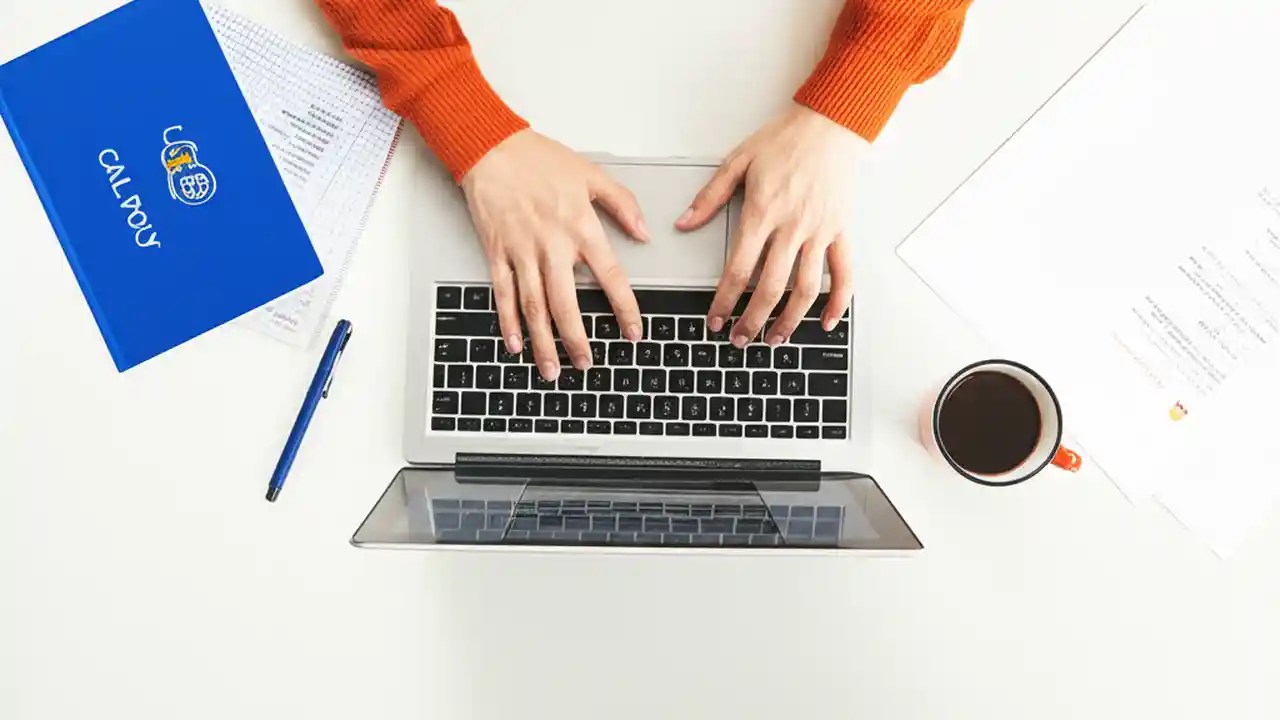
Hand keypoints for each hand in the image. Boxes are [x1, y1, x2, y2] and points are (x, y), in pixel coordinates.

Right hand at [461, 130, 648, 379]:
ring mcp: (522, 252)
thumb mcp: (591, 174)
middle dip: (577, 340)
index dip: (624, 308)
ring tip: (552, 369)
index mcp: (580, 226)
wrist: (491, 148)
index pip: (610, 276)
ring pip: (534, 307)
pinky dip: (509, 321)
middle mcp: (551, 244)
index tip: (633, 332)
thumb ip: (622, 204)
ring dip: (543, 342)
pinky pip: (504, 294)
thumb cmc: (539, 159)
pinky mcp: (497, 253)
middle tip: (587, 364)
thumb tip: (644, 233)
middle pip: (567, 304)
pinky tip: (516, 344)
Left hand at [676, 104, 865, 347]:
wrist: (829, 125)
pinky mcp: (840, 231)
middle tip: (740, 340)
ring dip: (790, 320)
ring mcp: (819, 231)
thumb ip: (709, 197)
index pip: (738, 270)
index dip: (724, 301)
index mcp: (762, 212)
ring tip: (775, 339)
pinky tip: (826, 322)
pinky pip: (843, 273)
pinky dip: (838, 302)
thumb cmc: (784, 140)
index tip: (716, 320)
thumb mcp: (737, 161)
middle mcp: (792, 227)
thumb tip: (683, 223)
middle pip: (771, 287)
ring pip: (806, 288)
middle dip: (753, 320)